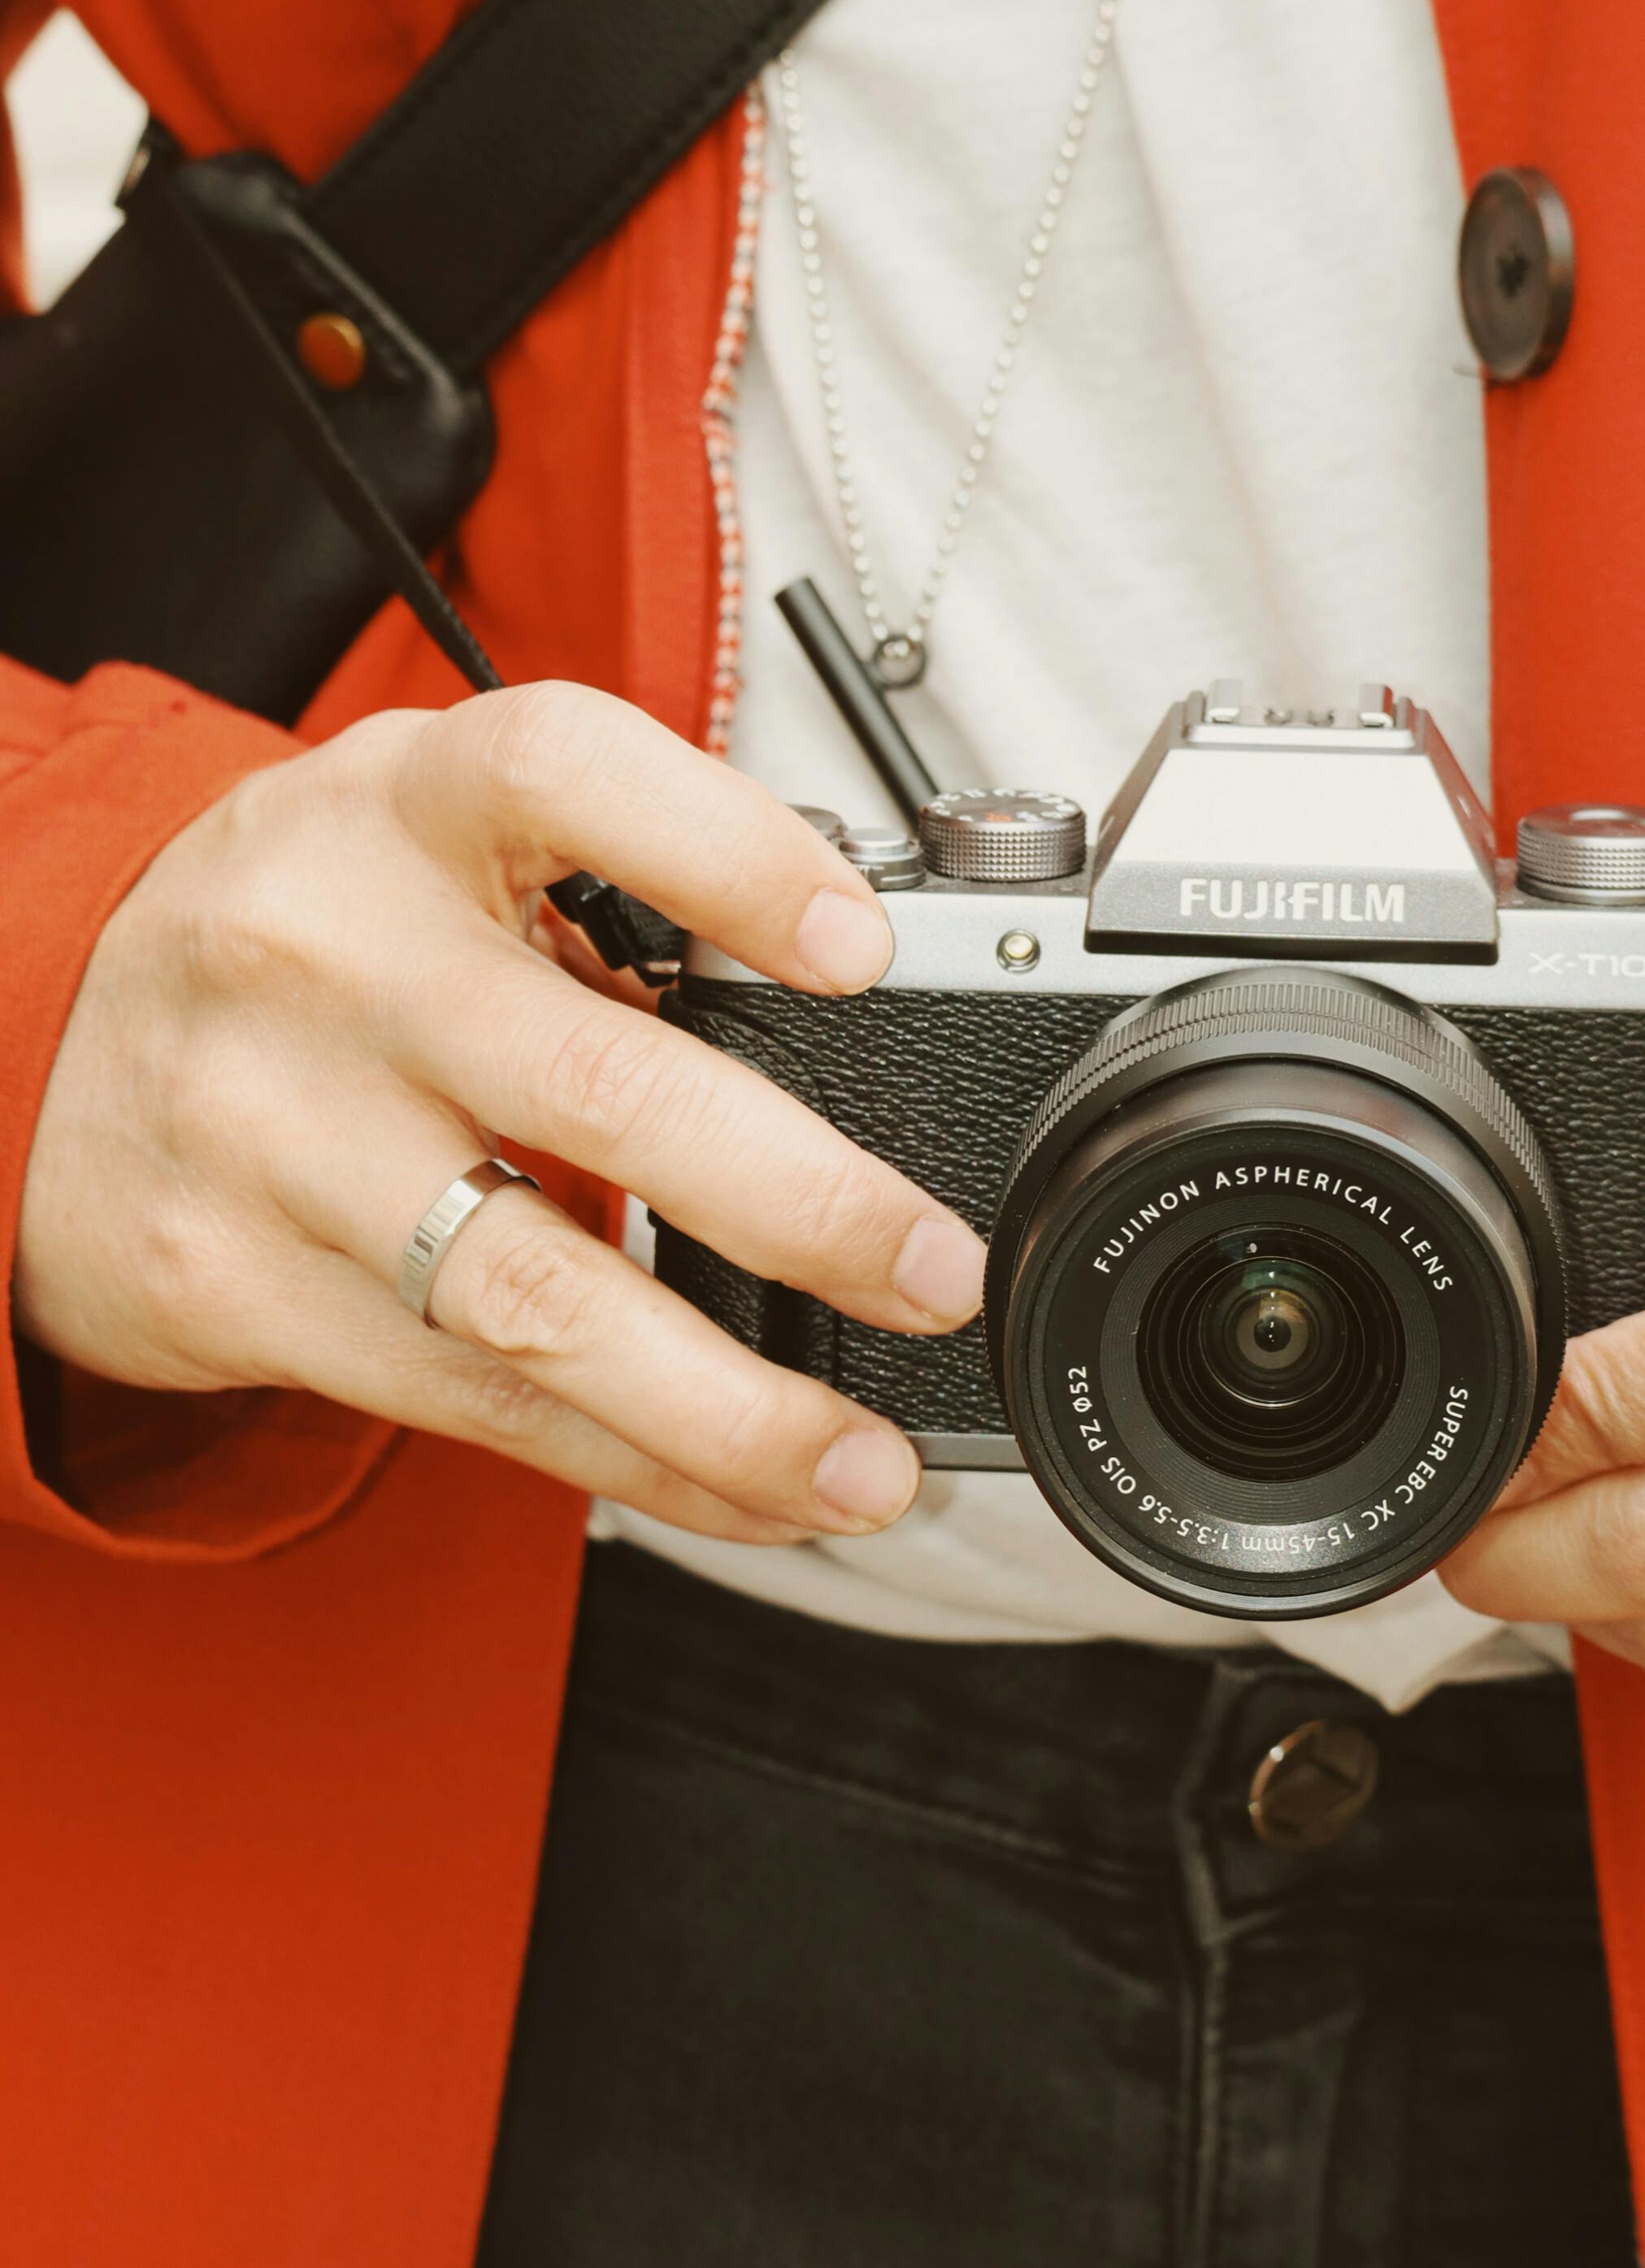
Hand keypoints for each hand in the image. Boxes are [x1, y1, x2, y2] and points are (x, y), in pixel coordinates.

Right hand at [17, 685, 986, 1541]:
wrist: (40, 1045)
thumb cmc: (309, 932)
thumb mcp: (429, 839)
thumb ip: (610, 885)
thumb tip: (870, 1002)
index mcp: (401, 806)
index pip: (568, 778)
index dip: (729, 852)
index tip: (862, 951)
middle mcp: (324, 951)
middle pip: (592, 1084)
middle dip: (798, 1205)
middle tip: (932, 1269)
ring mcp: (267, 1127)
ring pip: (532, 1291)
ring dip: (726, 1402)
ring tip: (863, 1463)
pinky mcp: (232, 1282)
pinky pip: (470, 1397)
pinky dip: (635, 1461)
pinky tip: (746, 1489)